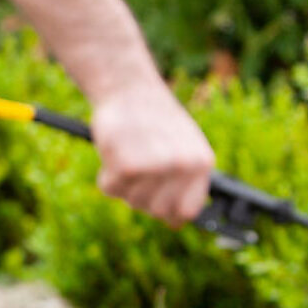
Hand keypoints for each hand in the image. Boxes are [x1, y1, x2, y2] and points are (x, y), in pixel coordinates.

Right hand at [89, 79, 214, 226]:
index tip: (154, 201)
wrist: (128, 86)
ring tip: (125, 153)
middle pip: (157, 210)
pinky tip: (112, 151)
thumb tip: (176, 221)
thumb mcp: (180, 146)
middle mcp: (184, 166)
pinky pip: (111, 188)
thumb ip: (182, 181)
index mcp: (201, 162)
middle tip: (134, 170)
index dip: (168, 211)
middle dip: (140, 196)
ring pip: (133, 201)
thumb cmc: (152, 117)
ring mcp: (158, 166)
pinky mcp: (129, 165)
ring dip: (123, 184)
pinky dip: (105, 174)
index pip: (188, 211)